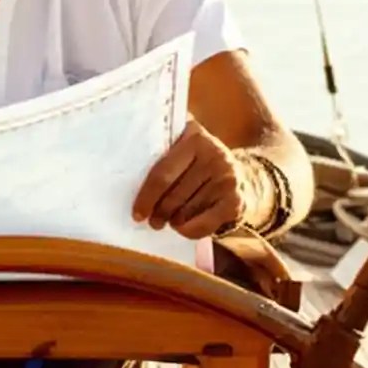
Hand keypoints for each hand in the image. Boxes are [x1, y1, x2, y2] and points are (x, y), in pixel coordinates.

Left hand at [132, 119, 251, 238]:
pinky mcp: (235, 201)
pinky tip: (183, 228)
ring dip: (173, 221)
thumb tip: (124, 166)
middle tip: (152, 221)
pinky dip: (189, 231)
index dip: (146, 196)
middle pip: (173, 195)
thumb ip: (162, 150)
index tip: (137, 213)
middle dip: (158, 212)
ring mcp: (226, 178)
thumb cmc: (199, 165)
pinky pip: (203, 225)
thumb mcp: (185, 147)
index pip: (163, 172)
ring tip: (169, 221)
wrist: (244, 178)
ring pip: (186, 211)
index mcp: (194, 136)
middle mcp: (214, 154)